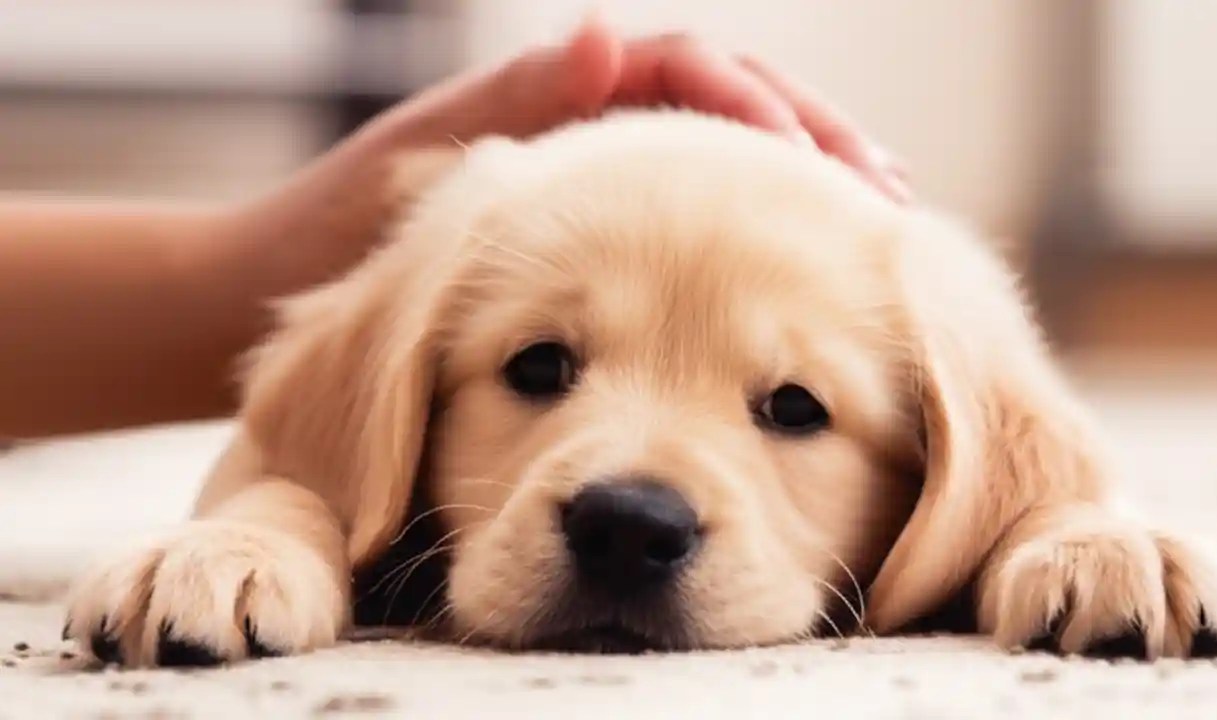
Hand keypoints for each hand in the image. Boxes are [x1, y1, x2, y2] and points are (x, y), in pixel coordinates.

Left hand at [237, 18, 910, 294]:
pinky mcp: (602, 230)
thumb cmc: (342, 229)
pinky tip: (799, 280)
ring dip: (804, 191)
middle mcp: (594, 118)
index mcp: (563, 89)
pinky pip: (697, 220)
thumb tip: (611, 34)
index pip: (692, 71)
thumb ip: (515, 99)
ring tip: (879, 228)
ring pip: (729, 164)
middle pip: (737, 109)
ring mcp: (603, 174)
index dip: (765, 112)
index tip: (820, 170)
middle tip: (888, 198)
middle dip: (816, 146)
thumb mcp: (428, 161)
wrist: (291, 291)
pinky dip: (755, 241)